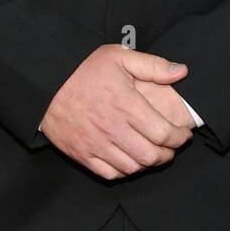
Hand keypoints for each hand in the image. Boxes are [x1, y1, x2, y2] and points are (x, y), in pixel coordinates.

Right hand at [39, 45, 192, 179]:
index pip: (163, 133)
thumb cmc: (83, 69)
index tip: (183, 134)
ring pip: (133, 168)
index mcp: (126, 104)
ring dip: (148, 163)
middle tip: (171, 147)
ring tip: (153, 153)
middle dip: (168, 154)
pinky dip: (125, 171)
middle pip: (151, 155)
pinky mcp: (82, 155)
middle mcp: (113, 128)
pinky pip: (110, 174)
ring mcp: (97, 145)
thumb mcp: (119, 56)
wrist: (45, 84)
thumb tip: (182, 72)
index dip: (179, 138)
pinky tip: (130, 161)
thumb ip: (153, 65)